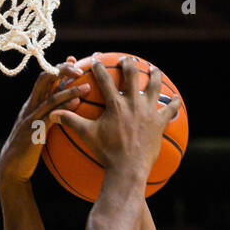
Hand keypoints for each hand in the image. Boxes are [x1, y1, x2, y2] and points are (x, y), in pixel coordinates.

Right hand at [0, 62, 88, 187]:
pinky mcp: (33, 131)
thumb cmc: (28, 149)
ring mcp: (30, 117)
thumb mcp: (39, 129)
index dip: (59, 68)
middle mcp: (30, 106)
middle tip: (81, 69)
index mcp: (32, 103)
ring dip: (69, 89)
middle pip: (45, 79)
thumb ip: (51, 117)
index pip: (45, 79)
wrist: (12, 167)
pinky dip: (64, 108)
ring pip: (50, 97)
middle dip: (62, 70)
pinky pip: (50, 116)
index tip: (75, 61)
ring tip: (87, 86)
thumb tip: (70, 109)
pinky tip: (77, 104)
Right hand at [51, 55, 180, 177]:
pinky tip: (177, 99)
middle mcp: (133, 103)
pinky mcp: (159, 123)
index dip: (99, 67)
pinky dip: (174, 104)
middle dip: (129, 64)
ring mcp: (148, 112)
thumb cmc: (107, 153)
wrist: (128, 170)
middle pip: (132, 75)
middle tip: (127, 60)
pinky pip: (170, 110)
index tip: (97, 60)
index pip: (105, 78)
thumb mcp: (87, 136)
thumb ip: (71, 122)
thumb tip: (52, 115)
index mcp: (115, 104)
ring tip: (153, 69)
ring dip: (154, 75)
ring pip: (154, 86)